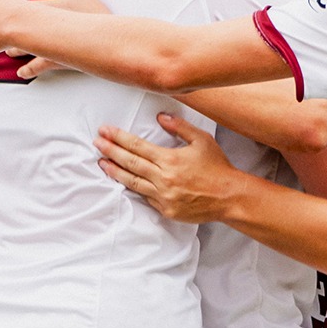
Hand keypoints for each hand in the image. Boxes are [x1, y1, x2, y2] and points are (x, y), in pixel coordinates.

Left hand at [4, 0, 112, 76]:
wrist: (112, 36)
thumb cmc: (96, 12)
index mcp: (48, 8)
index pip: (22, 8)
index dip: (13, 9)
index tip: (8, 11)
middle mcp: (45, 28)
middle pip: (18, 28)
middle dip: (9, 30)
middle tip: (2, 31)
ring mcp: (50, 46)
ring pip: (24, 47)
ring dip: (14, 48)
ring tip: (9, 51)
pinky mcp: (58, 59)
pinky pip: (39, 66)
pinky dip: (29, 69)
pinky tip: (21, 72)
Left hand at [96, 113, 242, 223]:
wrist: (230, 197)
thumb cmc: (218, 167)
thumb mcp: (202, 140)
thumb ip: (180, 127)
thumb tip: (161, 117)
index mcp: (170, 159)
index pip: (137, 146)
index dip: (119, 138)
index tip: (105, 131)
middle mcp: (163, 178)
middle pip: (130, 163)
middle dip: (110, 151)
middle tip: (96, 143)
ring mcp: (163, 196)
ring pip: (132, 182)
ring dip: (115, 171)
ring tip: (101, 163)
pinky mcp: (166, 210)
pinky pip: (146, 198)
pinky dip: (134, 188)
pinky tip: (125, 181)